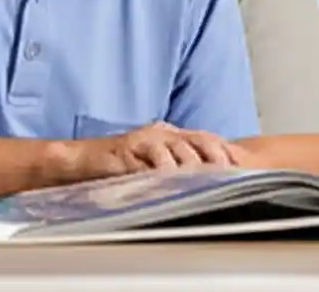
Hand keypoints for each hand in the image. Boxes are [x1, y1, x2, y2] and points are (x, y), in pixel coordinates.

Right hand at [51, 122, 238, 181]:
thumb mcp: (150, 164)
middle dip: (215, 160)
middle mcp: (160, 133)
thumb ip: (174, 168)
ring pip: (179, 150)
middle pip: (198, 142)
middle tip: (227, 178)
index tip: (237, 169)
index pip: (205, 139)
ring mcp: (145, 139)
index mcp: (168, 134)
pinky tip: (173, 182)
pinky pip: (153, 159)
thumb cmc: (116, 168)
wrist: (81, 162)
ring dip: (194, 168)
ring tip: (206, 183)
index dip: (223, 153)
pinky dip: (166, 171)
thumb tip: (203, 184)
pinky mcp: (129, 149)